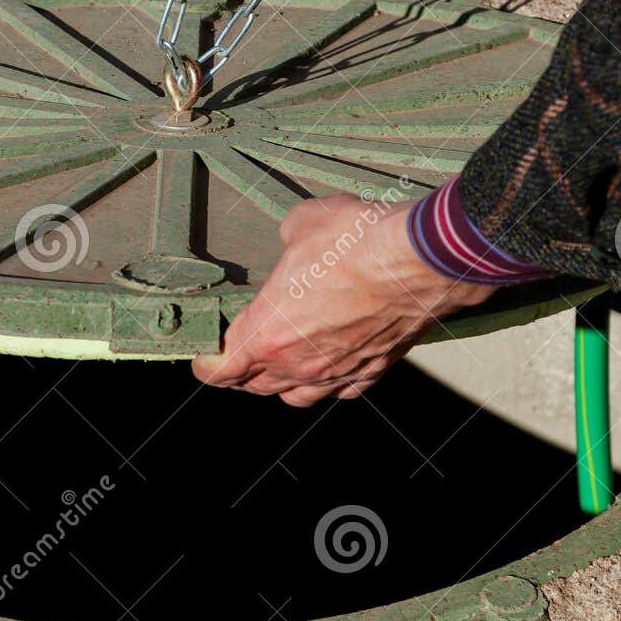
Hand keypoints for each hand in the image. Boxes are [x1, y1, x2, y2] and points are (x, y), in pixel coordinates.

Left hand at [193, 194, 493, 405]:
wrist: (418, 259)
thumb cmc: (356, 240)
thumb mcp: (301, 224)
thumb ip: (285, 242)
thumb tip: (293, 243)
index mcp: (268, 332)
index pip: (222, 369)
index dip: (206, 365)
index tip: (203, 357)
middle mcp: (300, 362)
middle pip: (255, 385)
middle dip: (240, 372)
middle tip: (235, 355)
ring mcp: (338, 371)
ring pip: (297, 396)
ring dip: (280, 384)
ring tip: (277, 366)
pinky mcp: (373, 369)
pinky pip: (341, 390)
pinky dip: (328, 383)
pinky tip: (328, 367)